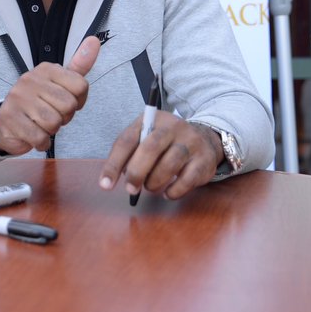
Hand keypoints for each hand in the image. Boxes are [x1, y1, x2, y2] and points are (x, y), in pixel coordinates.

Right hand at [0, 36, 99, 155]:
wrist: (6, 123)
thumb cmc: (39, 103)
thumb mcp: (60, 83)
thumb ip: (79, 65)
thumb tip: (95, 40)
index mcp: (46, 68)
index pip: (81, 86)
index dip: (78, 101)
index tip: (65, 103)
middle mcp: (30, 79)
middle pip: (69, 105)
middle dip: (64, 118)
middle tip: (51, 115)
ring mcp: (18, 98)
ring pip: (54, 122)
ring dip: (51, 131)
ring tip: (41, 124)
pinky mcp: (10, 118)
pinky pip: (39, 137)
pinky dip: (41, 142)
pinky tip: (34, 135)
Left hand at [99, 115, 224, 200]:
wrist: (205, 139)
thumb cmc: (166, 143)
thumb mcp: (145, 138)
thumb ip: (129, 153)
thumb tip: (112, 178)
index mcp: (152, 119)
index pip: (128, 140)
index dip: (114, 164)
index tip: (105, 184)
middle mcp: (173, 127)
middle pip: (150, 148)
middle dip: (136, 172)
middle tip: (130, 188)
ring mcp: (191, 142)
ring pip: (169, 165)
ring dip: (154, 183)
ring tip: (150, 187)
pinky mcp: (204, 160)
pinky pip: (186, 180)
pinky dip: (173, 191)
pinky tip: (168, 192)